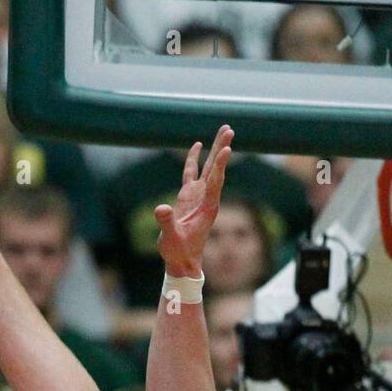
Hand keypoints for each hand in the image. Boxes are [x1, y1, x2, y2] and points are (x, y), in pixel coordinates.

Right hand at [155, 125, 233, 275]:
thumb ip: (168, 223)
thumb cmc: (179, 253)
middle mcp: (206, 199)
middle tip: (229, 129)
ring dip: (215, 149)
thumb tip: (162, 208)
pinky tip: (197, 145)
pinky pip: (192, 173)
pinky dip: (196, 159)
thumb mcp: (172, 239)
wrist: (182, 261)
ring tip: (224, 130)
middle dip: (222, 148)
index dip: (220, 165)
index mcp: (207, 208)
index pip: (215, 182)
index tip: (228, 149)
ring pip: (208, 167)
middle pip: (215, 169)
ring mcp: (198, 196)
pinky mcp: (189, 197)